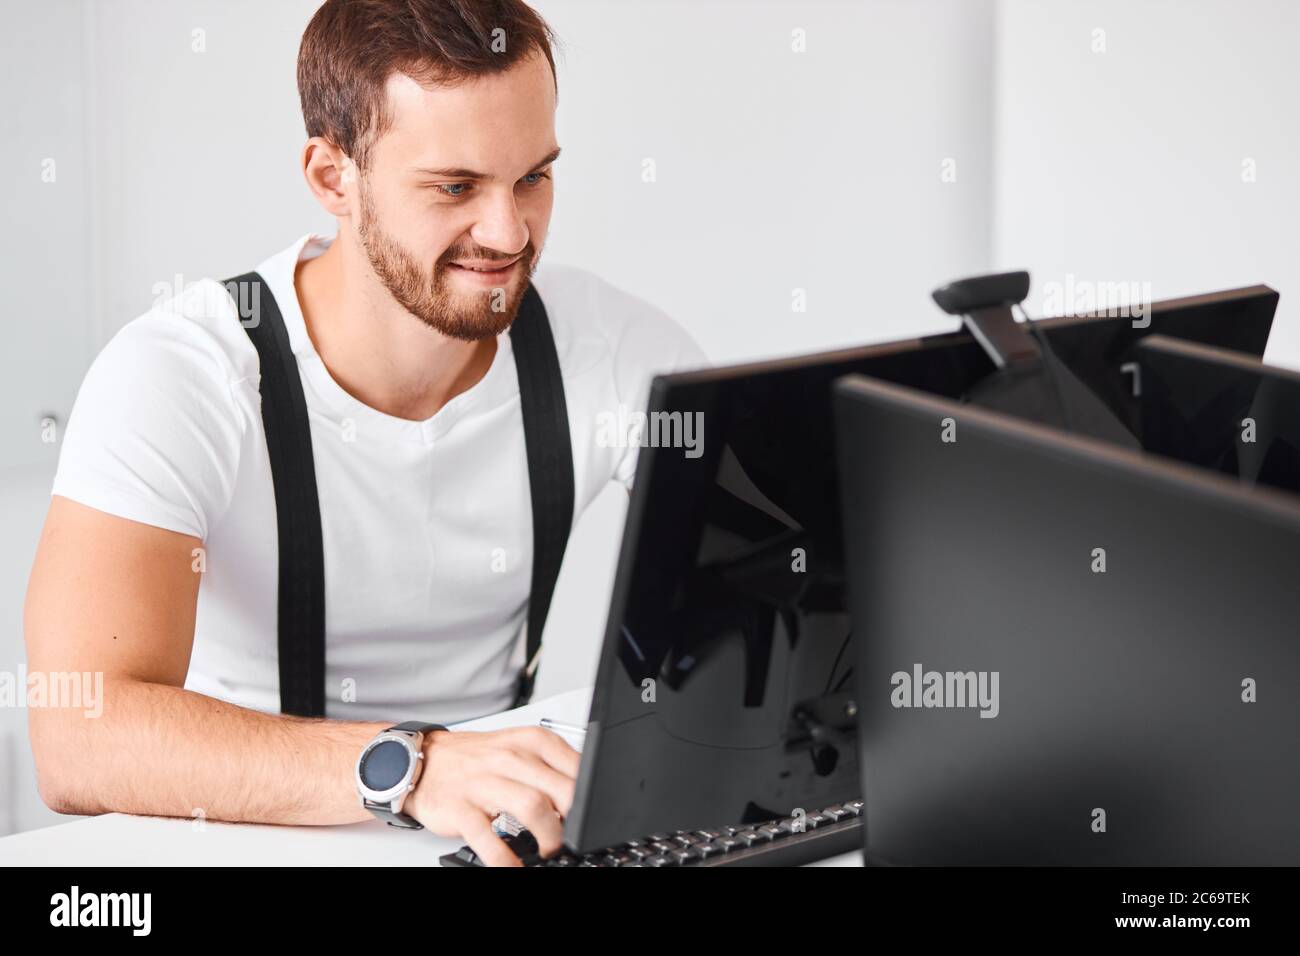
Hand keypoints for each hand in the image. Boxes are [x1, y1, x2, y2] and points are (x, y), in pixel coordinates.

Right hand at [409, 726, 580, 866]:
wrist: (421, 760)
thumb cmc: (474, 759)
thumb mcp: (517, 748)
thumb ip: (550, 766)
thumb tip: (583, 791)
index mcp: (529, 742)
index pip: (575, 764)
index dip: (589, 793)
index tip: (591, 811)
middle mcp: (509, 758)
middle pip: (561, 789)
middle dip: (576, 817)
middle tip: (575, 834)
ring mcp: (484, 782)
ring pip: (533, 807)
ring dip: (549, 836)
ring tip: (550, 849)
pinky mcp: (461, 809)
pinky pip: (489, 839)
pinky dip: (506, 859)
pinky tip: (515, 866)